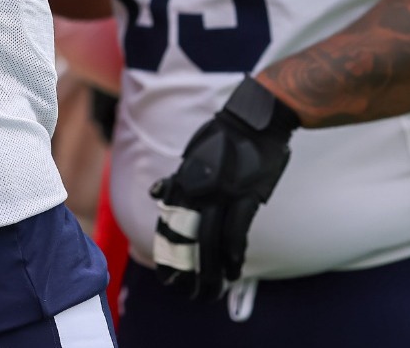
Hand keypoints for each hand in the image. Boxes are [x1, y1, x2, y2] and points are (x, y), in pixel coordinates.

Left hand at [150, 76, 298, 297]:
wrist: (253, 119)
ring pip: (212, 240)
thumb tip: (157, 194)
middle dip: (185, 268)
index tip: (165, 275)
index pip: (170, 226)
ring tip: (210, 290)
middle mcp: (199, 191)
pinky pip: (238, 229)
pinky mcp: (248, 194)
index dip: (167, 252)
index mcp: (184, 183)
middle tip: (182, 291)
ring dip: (211, 269)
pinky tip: (233, 271)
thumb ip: (177, 180)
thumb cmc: (222, 136)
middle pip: (188, 238)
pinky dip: (234, 252)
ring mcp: (223, 193)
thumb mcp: (191, 156)